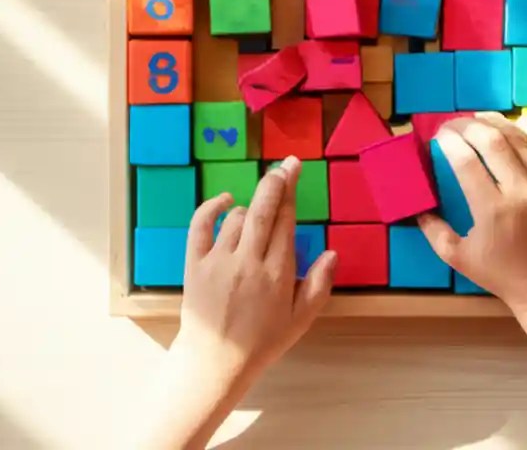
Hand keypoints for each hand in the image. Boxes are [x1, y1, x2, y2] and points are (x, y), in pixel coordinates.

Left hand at [173, 157, 336, 386]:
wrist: (215, 362)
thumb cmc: (262, 341)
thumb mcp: (300, 320)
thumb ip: (319, 286)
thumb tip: (332, 253)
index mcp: (277, 273)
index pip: (286, 221)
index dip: (291, 192)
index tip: (294, 170)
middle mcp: (249, 261)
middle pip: (263, 210)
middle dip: (274, 182)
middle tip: (284, 165)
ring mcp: (219, 261)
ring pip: (236, 217)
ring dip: (249, 207)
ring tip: (256, 213)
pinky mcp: (194, 264)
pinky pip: (200, 226)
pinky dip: (211, 208)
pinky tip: (223, 200)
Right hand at [417, 113, 526, 315]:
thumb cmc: (502, 274)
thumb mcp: (458, 258)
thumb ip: (433, 229)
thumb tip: (417, 203)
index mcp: (492, 209)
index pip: (465, 161)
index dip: (449, 141)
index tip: (438, 135)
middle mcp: (520, 191)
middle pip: (491, 141)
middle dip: (466, 125)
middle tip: (452, 124)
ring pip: (518, 139)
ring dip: (494, 122)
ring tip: (477, 118)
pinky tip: (516, 121)